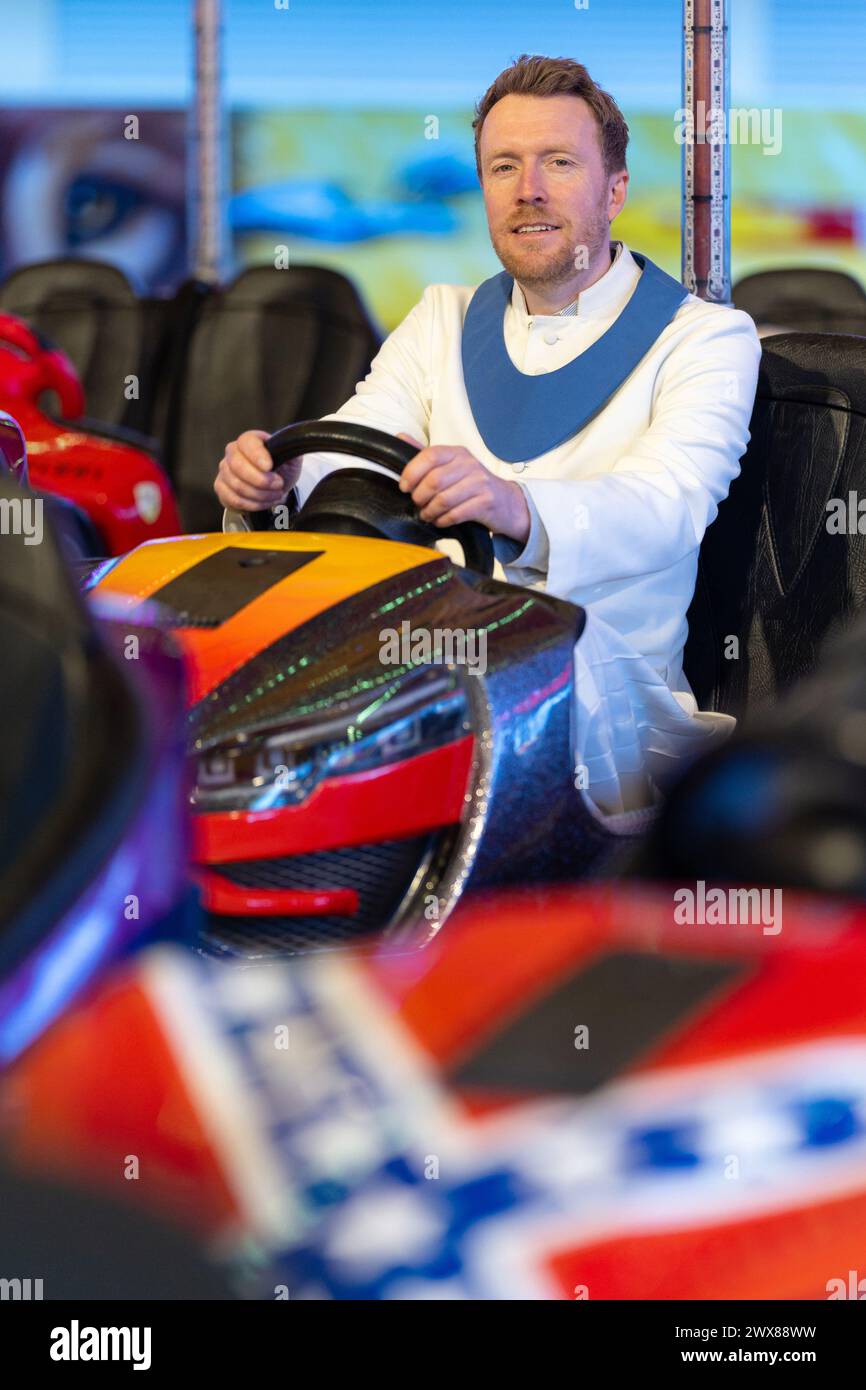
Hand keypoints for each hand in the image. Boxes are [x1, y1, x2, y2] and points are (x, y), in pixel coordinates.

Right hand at [214, 429, 301, 511]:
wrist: (276, 486)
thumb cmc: (282, 469)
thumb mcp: (292, 458)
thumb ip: (291, 450)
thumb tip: (291, 446)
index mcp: (250, 440)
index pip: (247, 442)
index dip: (257, 455)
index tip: (269, 467)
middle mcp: (233, 452)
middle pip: (237, 466)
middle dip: (261, 480)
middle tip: (278, 485)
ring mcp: (225, 470)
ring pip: (237, 485)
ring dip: (260, 495)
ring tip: (275, 495)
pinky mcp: (222, 487)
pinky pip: (233, 499)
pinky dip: (252, 504)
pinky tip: (264, 502)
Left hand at [396, 435, 529, 541]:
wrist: (507, 503)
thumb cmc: (474, 485)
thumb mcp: (452, 466)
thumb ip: (426, 455)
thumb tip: (400, 438)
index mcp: (457, 453)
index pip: (430, 455)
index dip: (412, 472)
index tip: (404, 486)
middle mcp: (469, 464)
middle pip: (434, 480)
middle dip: (420, 496)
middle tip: (418, 504)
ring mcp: (480, 483)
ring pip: (444, 499)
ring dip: (430, 511)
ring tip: (427, 515)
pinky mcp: (486, 502)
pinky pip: (457, 514)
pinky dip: (443, 520)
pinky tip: (441, 521)